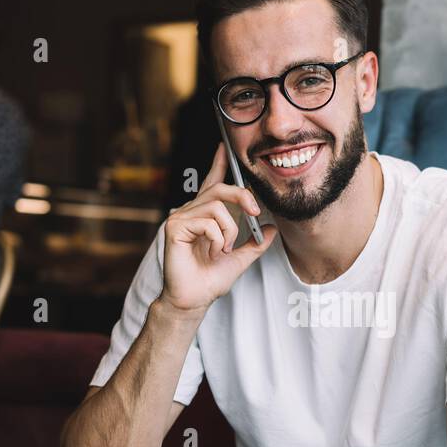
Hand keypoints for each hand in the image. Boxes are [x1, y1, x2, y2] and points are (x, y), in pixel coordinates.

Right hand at [160, 143, 277, 312]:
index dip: (218, 164)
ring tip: (225, 248)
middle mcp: (190, 212)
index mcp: (204, 216)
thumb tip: (272, 229)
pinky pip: (206, 221)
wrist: (194, 300)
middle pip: (219, 188)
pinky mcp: (174, 228)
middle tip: (256, 213)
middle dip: (242, 196)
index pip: (212, 183)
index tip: (225, 147)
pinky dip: (218, 237)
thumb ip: (255, 243)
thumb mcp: (241, 258)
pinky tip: (214, 251)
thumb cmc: (210, 280)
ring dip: (229, 229)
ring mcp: (180, 218)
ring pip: (216, 206)